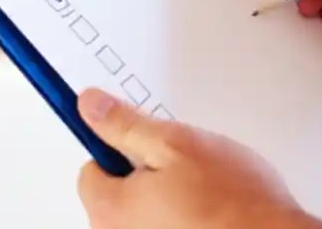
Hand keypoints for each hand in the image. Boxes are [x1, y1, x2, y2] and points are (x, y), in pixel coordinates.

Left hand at [75, 89, 321, 228]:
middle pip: (116, 197)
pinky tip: (208, 216)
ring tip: (202, 194)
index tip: (142, 142)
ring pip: (143, 215)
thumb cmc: (232, 201)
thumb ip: (124, 125)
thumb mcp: (174, 144)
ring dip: (164, 202)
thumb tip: (89, 106)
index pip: (91, 170)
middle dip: (143, 178)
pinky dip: (180, 222)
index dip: (119, 150)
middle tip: (183, 170)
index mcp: (109, 210)